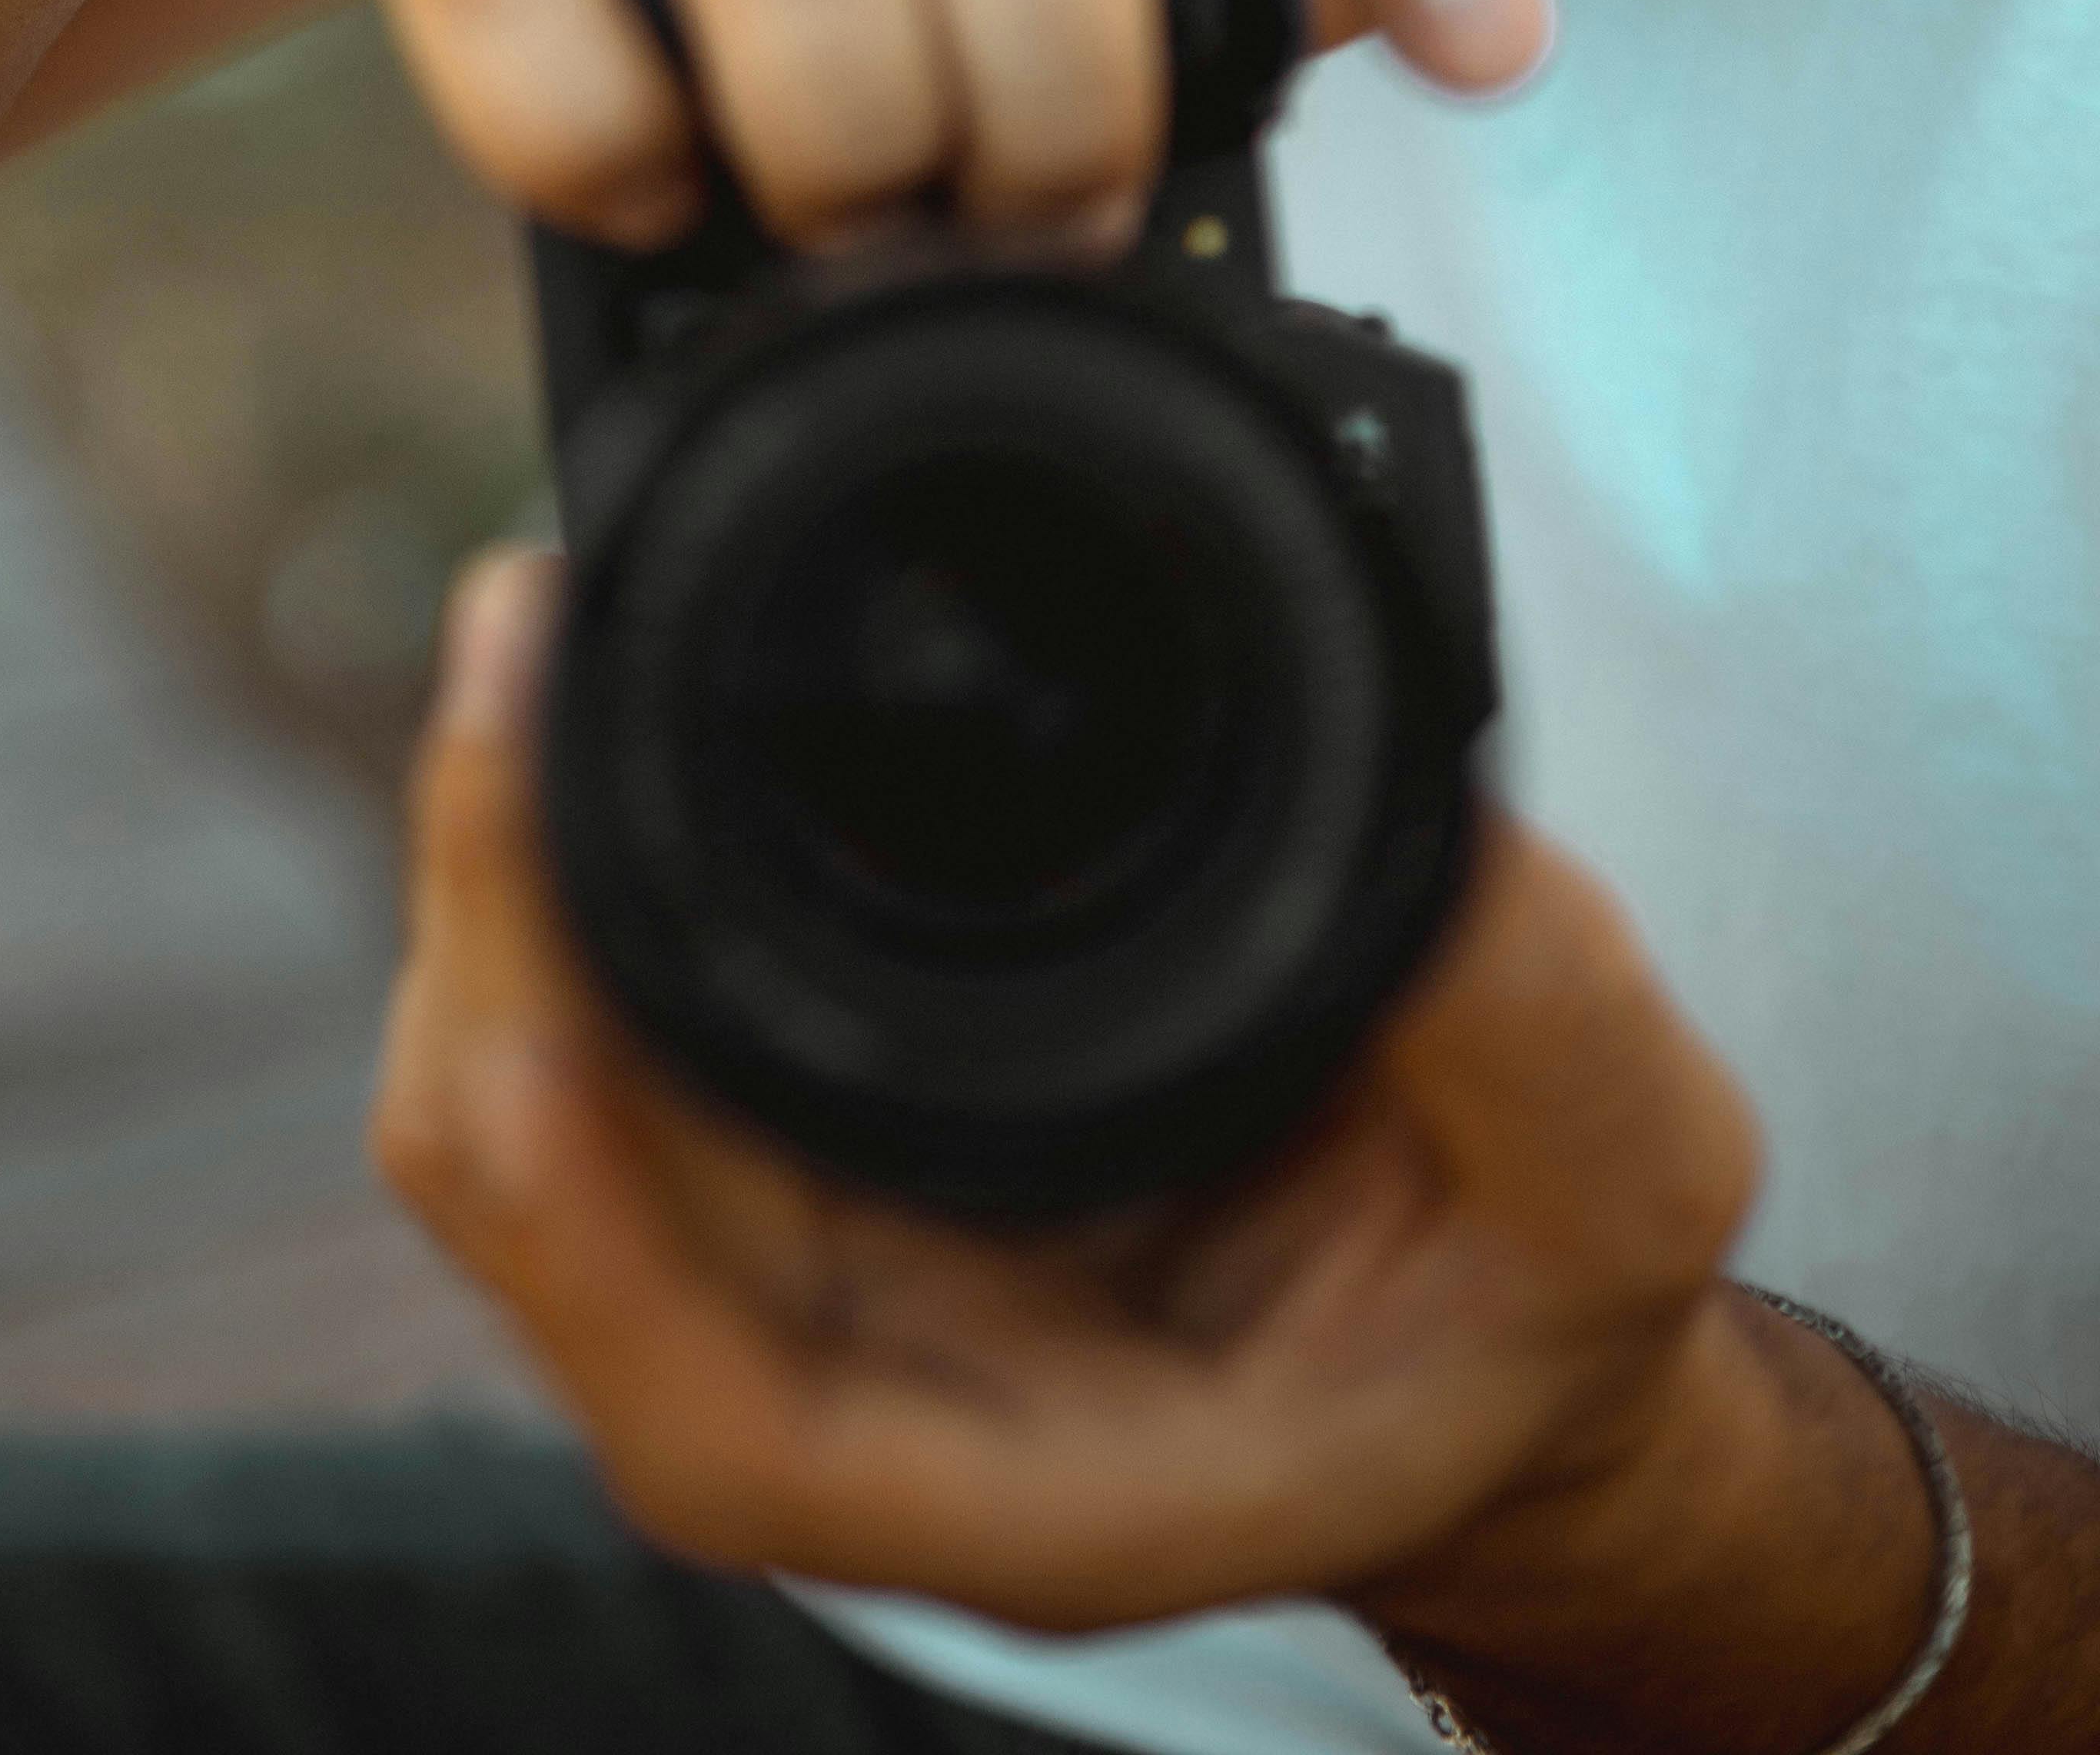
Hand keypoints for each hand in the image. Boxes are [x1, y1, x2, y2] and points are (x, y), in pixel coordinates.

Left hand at [374, 553, 1771, 1661]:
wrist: (1498, 1334)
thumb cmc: (1527, 1299)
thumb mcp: (1612, 1172)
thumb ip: (1536, 1031)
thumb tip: (1438, 854)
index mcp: (1021, 1474)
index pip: (702, 1393)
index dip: (574, 1162)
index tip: (537, 910)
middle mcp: (859, 1393)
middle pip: (542, 1196)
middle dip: (487, 914)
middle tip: (534, 625)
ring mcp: (800, 1271)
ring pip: (533, 1098)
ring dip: (504, 876)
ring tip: (545, 629)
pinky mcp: (798, 1153)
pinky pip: (607, 1027)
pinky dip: (573, 867)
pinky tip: (607, 698)